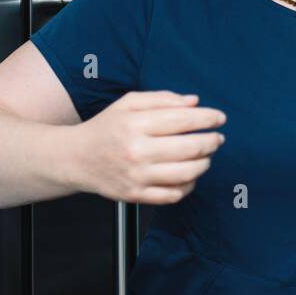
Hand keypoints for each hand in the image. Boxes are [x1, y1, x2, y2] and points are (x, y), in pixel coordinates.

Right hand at [72, 90, 225, 204]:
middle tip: (218, 138)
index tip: (220, 118)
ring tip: (206, 156)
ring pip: (187, 173)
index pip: (182, 119)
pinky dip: (189, 185)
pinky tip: (190, 175)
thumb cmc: (106, 127)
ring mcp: (136, 176)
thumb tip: (194, 102)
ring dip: (205, 163)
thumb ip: (161, 99)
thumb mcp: (127, 103)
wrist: (75, 158)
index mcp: (134, 124)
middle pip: (190, 148)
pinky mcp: (135, 196)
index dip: (207, 118)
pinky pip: (174, 194)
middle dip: (212, 141)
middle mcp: (136, 151)